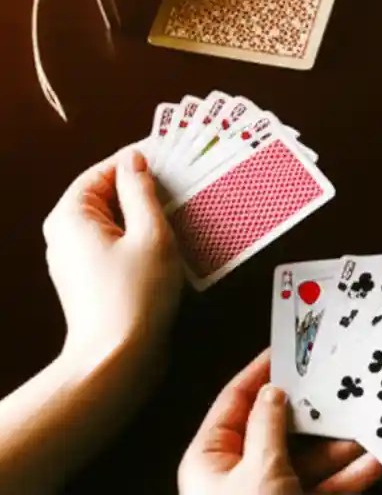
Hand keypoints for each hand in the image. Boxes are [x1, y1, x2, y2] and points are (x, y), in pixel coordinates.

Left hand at [43, 148, 182, 366]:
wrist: (118, 358)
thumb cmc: (134, 297)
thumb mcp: (151, 234)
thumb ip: (142, 192)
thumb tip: (136, 162)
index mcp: (71, 216)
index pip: (103, 170)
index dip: (137, 160)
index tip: (171, 155)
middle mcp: (65, 234)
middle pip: (105, 195)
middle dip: (143, 188)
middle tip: (183, 184)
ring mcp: (75, 258)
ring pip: (113, 221)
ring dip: (145, 215)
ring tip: (182, 214)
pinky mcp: (90, 279)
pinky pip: (115, 244)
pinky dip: (139, 238)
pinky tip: (168, 245)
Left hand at [178, 350, 381, 494]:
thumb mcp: (259, 468)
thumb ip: (270, 424)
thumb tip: (274, 393)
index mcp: (211, 457)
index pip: (235, 401)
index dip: (261, 372)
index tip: (288, 348)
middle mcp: (239, 474)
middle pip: (280, 428)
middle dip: (315, 410)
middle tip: (341, 380)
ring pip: (310, 459)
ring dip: (341, 443)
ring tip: (371, 420)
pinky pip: (327, 487)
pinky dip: (351, 475)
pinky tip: (376, 458)